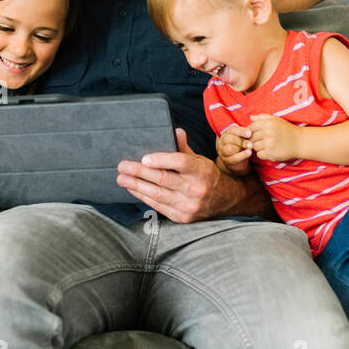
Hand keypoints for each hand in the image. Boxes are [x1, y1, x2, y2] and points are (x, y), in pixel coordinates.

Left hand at [116, 127, 243, 222]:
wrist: (226, 201)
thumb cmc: (208, 176)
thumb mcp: (201, 160)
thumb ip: (184, 148)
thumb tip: (175, 131)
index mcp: (202, 171)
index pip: (180, 163)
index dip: (161, 160)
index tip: (144, 158)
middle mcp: (196, 189)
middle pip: (163, 179)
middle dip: (139, 172)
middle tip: (123, 166)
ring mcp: (188, 205)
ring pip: (157, 194)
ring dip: (136, 186)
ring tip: (122, 179)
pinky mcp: (182, 217)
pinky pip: (158, 206)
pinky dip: (143, 197)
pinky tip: (133, 189)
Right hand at [215, 125, 253, 175]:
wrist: (238, 162)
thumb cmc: (242, 146)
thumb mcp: (244, 136)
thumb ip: (247, 129)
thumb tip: (253, 118)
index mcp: (227, 133)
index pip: (231, 130)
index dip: (240, 131)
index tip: (250, 133)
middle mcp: (223, 141)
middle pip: (229, 138)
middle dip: (241, 139)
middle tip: (251, 142)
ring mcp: (223, 152)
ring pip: (228, 148)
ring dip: (240, 147)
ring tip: (250, 147)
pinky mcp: (227, 161)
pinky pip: (232, 158)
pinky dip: (241, 156)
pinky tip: (249, 153)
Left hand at [247, 114, 302, 161]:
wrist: (300, 142)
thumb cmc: (287, 130)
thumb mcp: (276, 120)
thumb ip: (263, 117)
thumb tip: (251, 118)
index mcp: (268, 123)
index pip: (251, 127)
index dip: (252, 131)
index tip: (257, 133)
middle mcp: (268, 133)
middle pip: (252, 138)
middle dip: (256, 139)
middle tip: (263, 140)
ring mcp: (269, 144)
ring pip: (254, 146)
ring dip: (259, 147)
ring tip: (267, 145)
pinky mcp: (271, 153)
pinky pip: (259, 154)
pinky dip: (263, 154)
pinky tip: (270, 151)